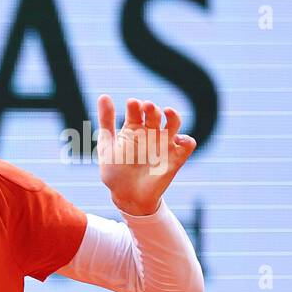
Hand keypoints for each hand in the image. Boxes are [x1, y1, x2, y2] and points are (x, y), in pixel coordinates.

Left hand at [96, 94, 196, 215]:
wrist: (126, 196)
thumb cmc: (115, 170)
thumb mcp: (107, 145)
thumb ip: (106, 121)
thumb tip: (103, 96)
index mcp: (133, 128)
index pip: (136, 110)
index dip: (135, 106)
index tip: (132, 104)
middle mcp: (150, 133)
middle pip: (155, 114)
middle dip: (151, 109)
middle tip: (146, 107)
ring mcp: (163, 144)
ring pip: (174, 123)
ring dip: (172, 116)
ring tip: (165, 111)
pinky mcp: (175, 157)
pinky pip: (188, 144)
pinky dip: (186, 139)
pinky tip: (178, 139)